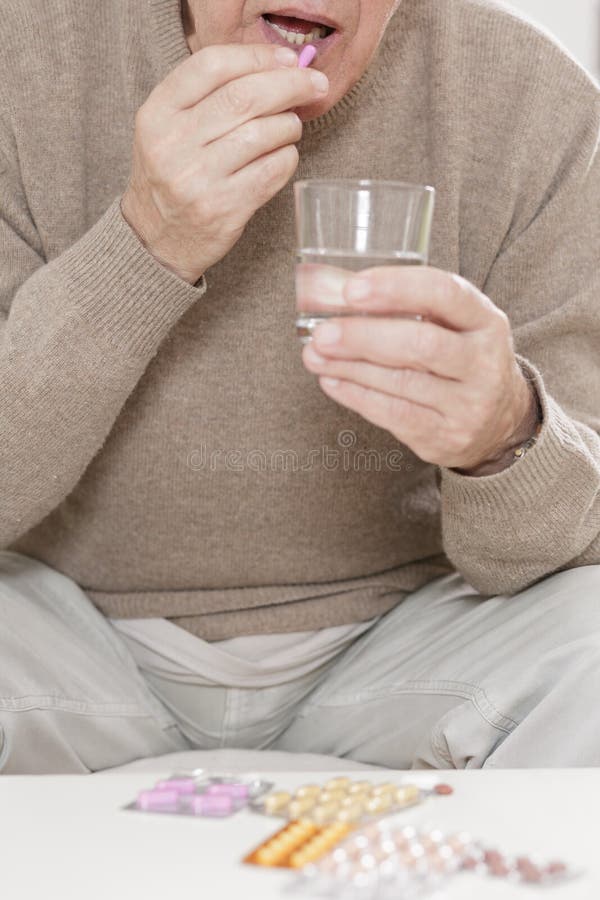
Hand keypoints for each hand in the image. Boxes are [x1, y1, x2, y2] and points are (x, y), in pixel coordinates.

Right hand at [121, 44, 328, 283]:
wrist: (156, 237)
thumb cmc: (173, 173)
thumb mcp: (169, 127)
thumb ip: (210, 95)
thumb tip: (280, 67)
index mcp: (157, 113)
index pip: (212, 65)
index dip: (258, 56)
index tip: (288, 60)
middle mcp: (174, 144)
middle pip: (244, 97)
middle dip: (291, 85)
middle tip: (316, 84)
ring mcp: (198, 180)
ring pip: (263, 133)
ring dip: (289, 125)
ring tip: (291, 127)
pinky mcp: (224, 209)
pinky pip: (272, 171)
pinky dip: (287, 158)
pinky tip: (283, 156)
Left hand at [302, 267, 538, 473]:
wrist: (500, 421)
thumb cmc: (461, 358)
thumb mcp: (455, 325)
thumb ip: (409, 307)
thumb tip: (336, 294)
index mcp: (486, 321)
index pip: (445, 294)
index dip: (396, 288)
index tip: (352, 289)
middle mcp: (484, 362)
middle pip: (421, 345)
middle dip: (364, 336)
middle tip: (323, 332)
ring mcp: (467, 404)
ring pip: (401, 382)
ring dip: (350, 367)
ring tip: (315, 354)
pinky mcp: (445, 436)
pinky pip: (392, 414)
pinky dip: (355, 395)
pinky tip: (331, 380)